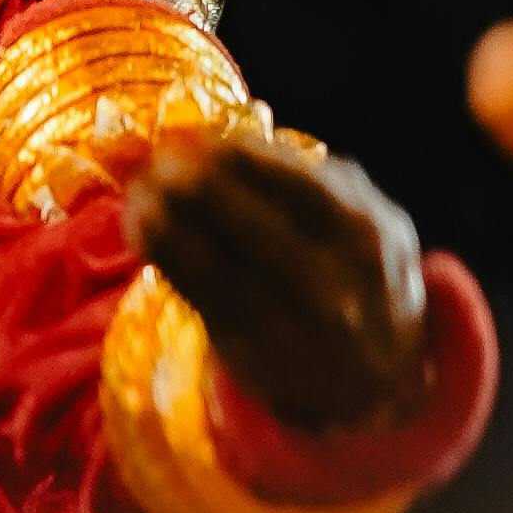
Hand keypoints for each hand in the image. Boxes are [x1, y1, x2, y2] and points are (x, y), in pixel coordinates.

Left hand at [133, 120, 426, 437]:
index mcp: (366, 236)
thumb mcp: (369, 222)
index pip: (297, 184)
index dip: (241, 155)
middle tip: (158, 157)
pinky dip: (164, 257)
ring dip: (165, 220)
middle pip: (248, 224)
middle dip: (195, 184)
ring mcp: (290, 325)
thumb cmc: (359, 274)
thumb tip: (226, 138)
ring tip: (138, 189)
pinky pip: (197, 297)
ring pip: (213, 264)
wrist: (375, 377)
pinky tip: (141, 227)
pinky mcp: (252, 353)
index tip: (200, 136)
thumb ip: (316, 178)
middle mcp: (333, 284)